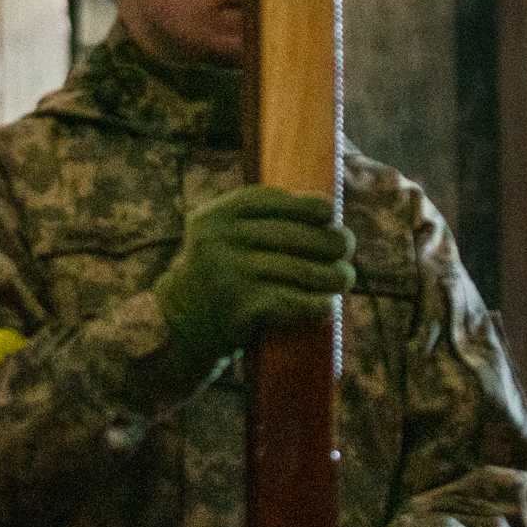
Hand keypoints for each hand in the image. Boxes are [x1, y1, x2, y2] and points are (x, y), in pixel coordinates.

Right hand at [152, 186, 356, 379]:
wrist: (180, 325)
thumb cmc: (216, 274)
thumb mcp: (219, 236)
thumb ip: (255, 218)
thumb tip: (324, 210)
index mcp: (215, 216)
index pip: (272, 201)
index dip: (309, 206)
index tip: (330, 214)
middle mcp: (218, 241)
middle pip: (293, 235)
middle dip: (330, 241)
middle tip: (347, 248)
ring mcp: (229, 275)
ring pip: (300, 270)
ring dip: (333, 275)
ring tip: (345, 278)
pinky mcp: (241, 309)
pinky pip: (294, 302)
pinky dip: (318, 305)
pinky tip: (328, 304)